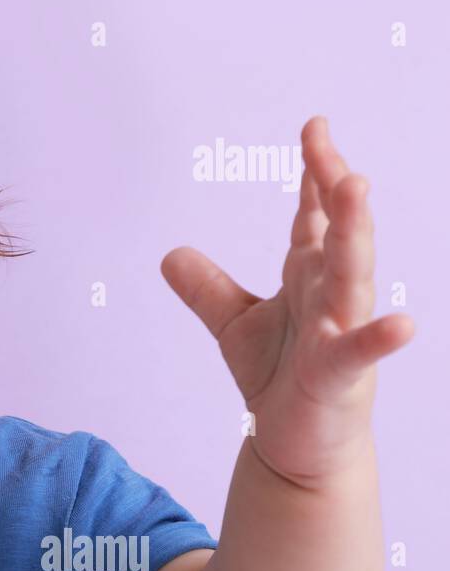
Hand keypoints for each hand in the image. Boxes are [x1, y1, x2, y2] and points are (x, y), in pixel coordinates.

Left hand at [161, 116, 414, 488]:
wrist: (292, 443)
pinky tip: (401, 323)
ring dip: (353, 233)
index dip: (314, 174)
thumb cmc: (278, 378)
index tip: (314, 127)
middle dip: (333, 188)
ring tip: (357, 187)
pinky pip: (358, 353)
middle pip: (335, 232)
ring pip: (349, 276)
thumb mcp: (234, 324)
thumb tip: (170, 254)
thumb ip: (207, 288)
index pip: (314, 216)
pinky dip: (378, 338)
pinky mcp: (337, 376)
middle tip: (327, 146)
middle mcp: (328, 296)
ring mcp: (338, 332)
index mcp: (308, 277)